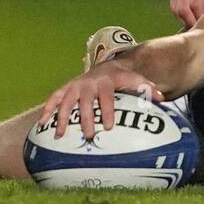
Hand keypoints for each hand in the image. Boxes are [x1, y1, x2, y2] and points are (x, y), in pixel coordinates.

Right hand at [39, 63, 163, 139]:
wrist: (105, 68)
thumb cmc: (122, 80)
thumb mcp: (135, 81)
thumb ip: (147, 89)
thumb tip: (162, 99)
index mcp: (106, 82)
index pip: (107, 96)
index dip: (107, 110)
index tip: (108, 126)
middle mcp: (89, 83)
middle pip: (86, 101)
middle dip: (86, 118)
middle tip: (88, 135)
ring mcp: (75, 86)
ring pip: (66, 101)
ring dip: (63, 117)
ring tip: (61, 135)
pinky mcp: (65, 89)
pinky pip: (53, 99)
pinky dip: (47, 110)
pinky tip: (42, 124)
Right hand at [170, 0, 203, 26]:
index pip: (196, 4)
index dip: (200, 18)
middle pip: (182, 7)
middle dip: (190, 21)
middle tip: (200, 28)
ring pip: (175, 6)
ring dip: (183, 18)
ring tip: (195, 24)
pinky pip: (174, 2)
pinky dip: (179, 12)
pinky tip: (190, 16)